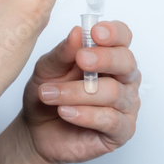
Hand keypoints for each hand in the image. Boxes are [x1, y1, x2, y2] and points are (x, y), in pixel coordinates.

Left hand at [20, 19, 140, 163]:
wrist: (36, 130)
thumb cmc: (48, 93)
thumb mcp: (47, 68)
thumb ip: (64, 52)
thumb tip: (78, 32)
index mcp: (109, 55)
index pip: (123, 37)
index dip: (114, 33)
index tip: (95, 32)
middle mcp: (123, 78)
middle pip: (126, 62)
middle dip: (103, 59)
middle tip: (81, 59)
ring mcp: (126, 105)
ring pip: (113, 92)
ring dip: (77, 92)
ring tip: (50, 95)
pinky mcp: (121, 131)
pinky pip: (110, 120)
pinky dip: (85, 114)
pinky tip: (65, 112)